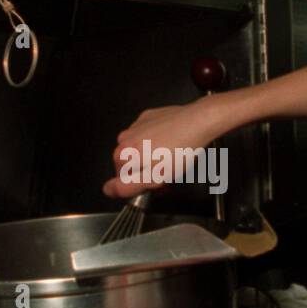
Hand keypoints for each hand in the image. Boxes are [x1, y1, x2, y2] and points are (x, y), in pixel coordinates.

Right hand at [104, 99, 225, 198]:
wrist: (198, 122)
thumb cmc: (181, 150)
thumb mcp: (154, 177)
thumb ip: (127, 186)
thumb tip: (108, 190)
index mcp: (123, 154)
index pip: (122, 179)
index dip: (141, 185)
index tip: (157, 184)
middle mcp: (125, 137)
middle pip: (131, 164)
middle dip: (147, 171)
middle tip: (167, 174)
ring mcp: (137, 125)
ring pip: (140, 149)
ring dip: (152, 157)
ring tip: (172, 159)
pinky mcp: (150, 117)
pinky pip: (149, 135)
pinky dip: (158, 141)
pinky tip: (173, 143)